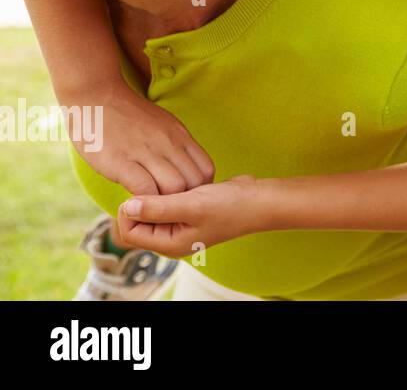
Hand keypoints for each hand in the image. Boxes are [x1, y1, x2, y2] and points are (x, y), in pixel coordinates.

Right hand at [72, 83, 214, 195]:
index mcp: (179, 136)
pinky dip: (143, 202)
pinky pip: (144, 189)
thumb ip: (175, 146)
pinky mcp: (121, 161)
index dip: (198, 189)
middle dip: (183, 201)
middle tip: (166, 208)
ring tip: (150, 208)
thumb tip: (183, 170)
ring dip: (163, 204)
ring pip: (174, 188)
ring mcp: (146, 152)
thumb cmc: (127, 115)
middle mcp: (168, 143)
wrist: (95, 95)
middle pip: (194, 183)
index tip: (182, 196)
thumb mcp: (162, 125)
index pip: (206, 170)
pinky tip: (133, 203)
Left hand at [115, 174, 260, 257]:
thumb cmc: (232, 207)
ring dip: (156, 194)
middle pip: (137, 222)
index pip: (129, 232)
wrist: (260, 200)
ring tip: (170, 183)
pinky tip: (180, 181)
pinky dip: (168, 190)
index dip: (130, 211)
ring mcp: (180, 224)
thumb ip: (158, 207)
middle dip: (142, 202)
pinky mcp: (189, 210)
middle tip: (156, 184)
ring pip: (152, 209)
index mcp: (169, 243)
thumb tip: (128, 206)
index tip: (144, 191)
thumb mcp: (193, 206)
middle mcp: (171, 236)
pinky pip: (167, 201)